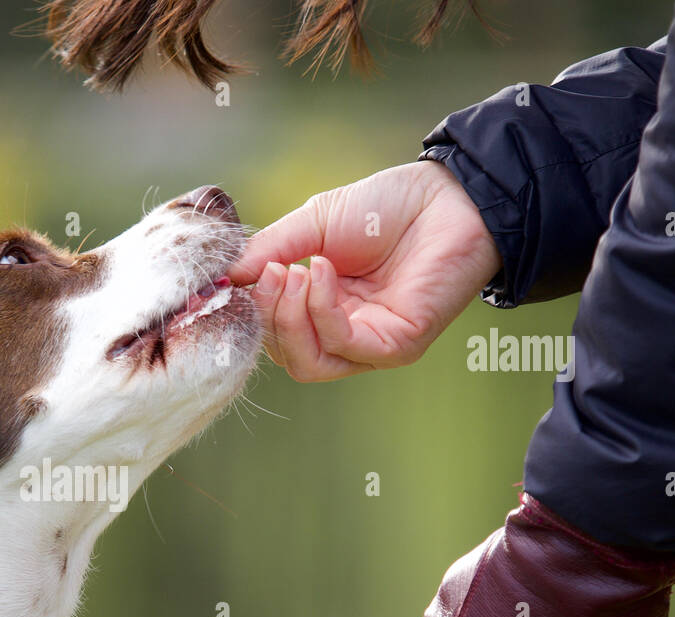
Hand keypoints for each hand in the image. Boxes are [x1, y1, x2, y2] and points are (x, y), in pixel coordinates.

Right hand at [229, 161, 501, 380]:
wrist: (449, 196)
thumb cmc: (388, 207)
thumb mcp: (313, 224)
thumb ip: (270, 251)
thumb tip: (226, 277)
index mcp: (323, 309)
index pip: (274, 333)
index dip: (251, 310)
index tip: (237, 276)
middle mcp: (345, 334)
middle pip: (285, 354)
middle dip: (267, 314)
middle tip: (268, 272)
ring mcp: (370, 345)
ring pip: (306, 362)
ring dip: (289, 318)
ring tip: (293, 272)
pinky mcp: (396, 347)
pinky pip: (341, 345)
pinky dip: (321, 310)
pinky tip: (321, 270)